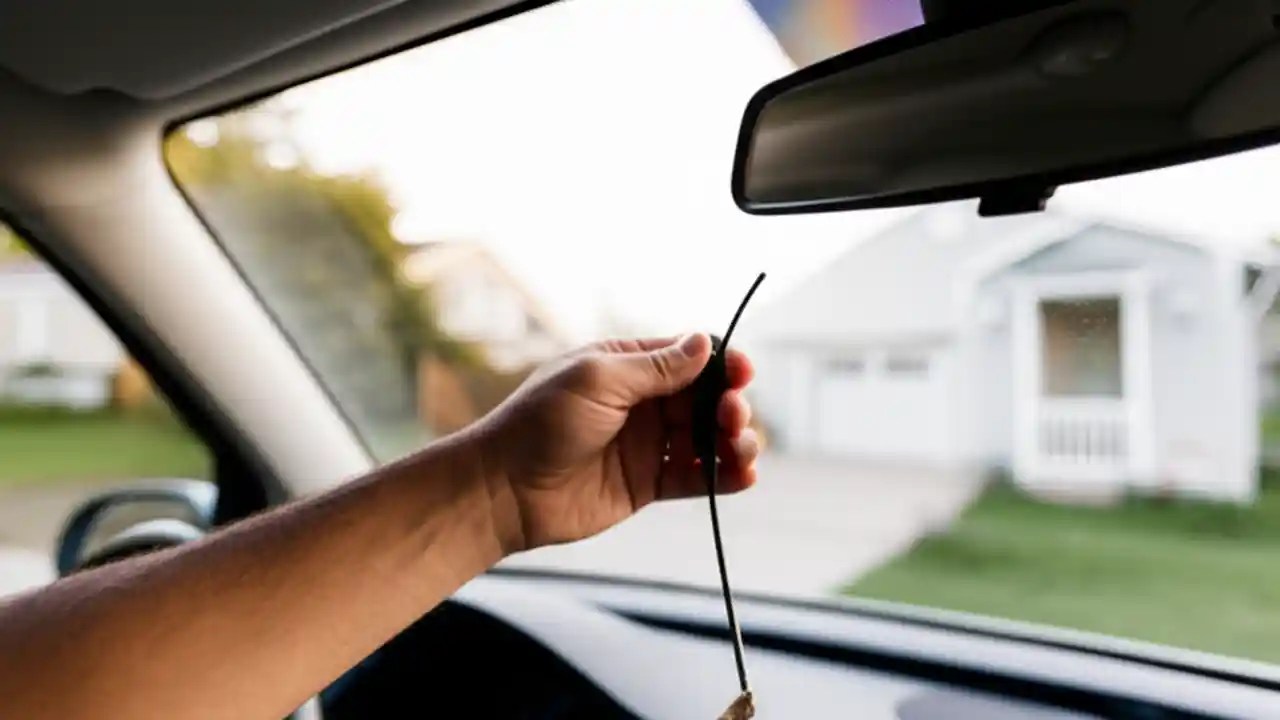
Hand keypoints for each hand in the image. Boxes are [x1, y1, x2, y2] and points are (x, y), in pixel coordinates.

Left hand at [477, 334, 758, 553]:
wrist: (504, 490)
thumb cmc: (539, 423)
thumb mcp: (597, 380)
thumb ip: (654, 367)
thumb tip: (703, 343)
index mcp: (627, 365)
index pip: (688, 357)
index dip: (721, 363)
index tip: (743, 372)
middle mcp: (642, 402)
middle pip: (707, 397)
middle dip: (730, 404)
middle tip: (731, 416)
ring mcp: (647, 444)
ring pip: (709, 437)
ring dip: (736, 440)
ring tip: (743, 448)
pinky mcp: (648, 484)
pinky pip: (697, 476)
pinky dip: (725, 475)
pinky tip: (743, 475)